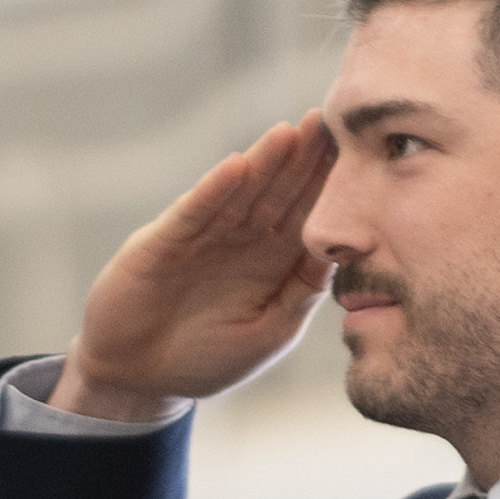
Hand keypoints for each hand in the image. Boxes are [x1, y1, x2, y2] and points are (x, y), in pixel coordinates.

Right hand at [54, 118, 336, 418]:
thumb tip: (343, 253)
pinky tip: (237, 166)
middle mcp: (242, 241)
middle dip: (304, 159)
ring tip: (291, 132)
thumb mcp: (270, 332)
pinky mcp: (165, 242)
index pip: (308, 215)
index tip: (363, 156)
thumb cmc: (206, 358)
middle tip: (331, 122)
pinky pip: (195, 213)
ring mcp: (204, 237)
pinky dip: (215, 190)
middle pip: (279, 193)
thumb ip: (302, 293)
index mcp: (273, 261)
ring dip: (265, 162)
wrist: (136, 376)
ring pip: (242, 194)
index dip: (330, 187)